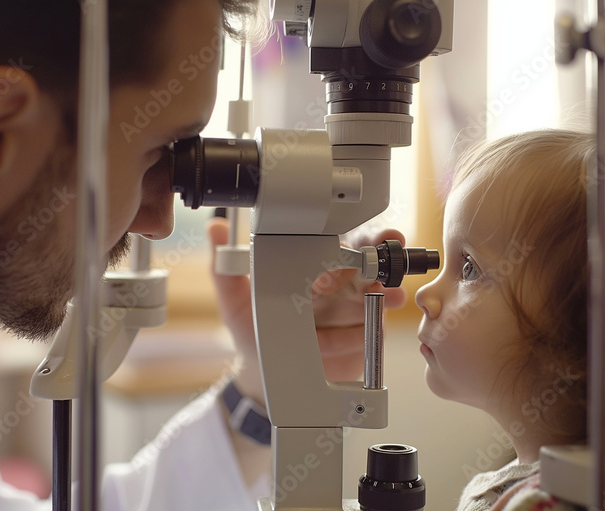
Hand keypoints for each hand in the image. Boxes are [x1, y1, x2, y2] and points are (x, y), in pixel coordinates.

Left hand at [207, 218, 406, 405]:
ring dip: (384, 294)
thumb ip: (226, 266)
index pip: (336, 245)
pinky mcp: (360, 340)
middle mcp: (336, 285)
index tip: (357, 244)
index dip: (351, 242)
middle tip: (387, 255)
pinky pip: (372, 333)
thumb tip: (216, 228)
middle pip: (367, 263)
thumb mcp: (235, 300)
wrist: (264, 375)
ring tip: (388, 296)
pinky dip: (372, 332)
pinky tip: (367, 333)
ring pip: (375, 296)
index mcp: (311, 267)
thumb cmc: (253, 331)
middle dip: (381, 257)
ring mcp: (352, 312)